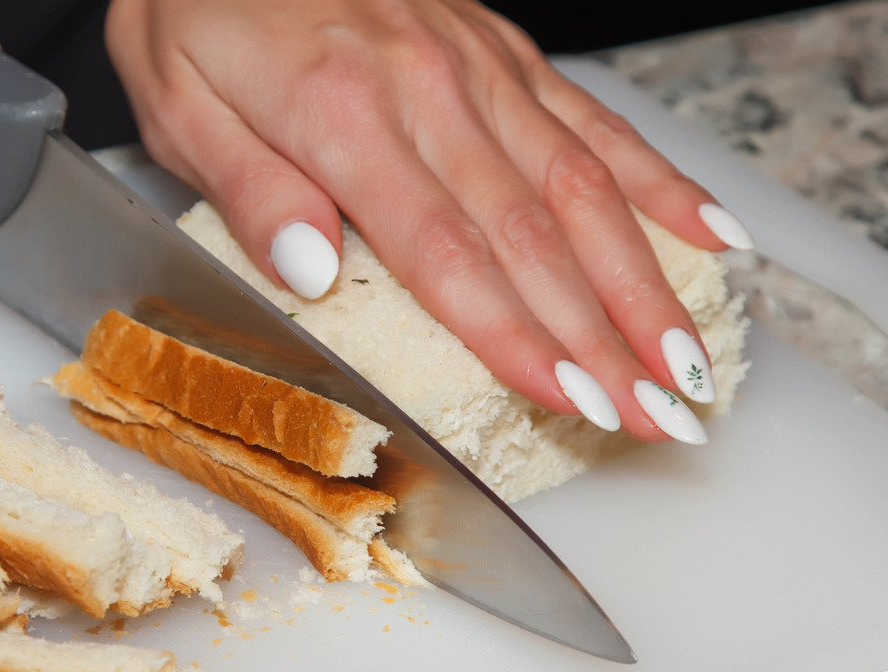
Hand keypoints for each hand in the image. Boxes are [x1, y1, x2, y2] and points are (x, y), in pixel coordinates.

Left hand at [107, 0, 752, 443]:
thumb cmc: (197, 8)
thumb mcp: (177, 104)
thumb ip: (248, 190)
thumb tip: (312, 273)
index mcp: (344, 117)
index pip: (448, 253)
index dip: (518, 336)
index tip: (575, 400)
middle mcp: (430, 89)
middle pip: (537, 234)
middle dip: (609, 335)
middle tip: (666, 415)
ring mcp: (478, 65)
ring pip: (584, 185)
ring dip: (647, 280)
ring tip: (694, 360)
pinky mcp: (501, 48)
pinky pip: (593, 118)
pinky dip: (658, 179)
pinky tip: (711, 232)